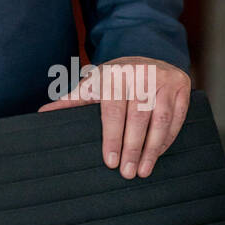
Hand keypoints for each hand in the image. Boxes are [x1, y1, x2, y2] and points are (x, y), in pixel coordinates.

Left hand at [38, 56, 190, 177]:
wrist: (146, 51)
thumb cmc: (115, 76)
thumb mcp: (93, 83)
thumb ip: (72, 100)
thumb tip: (43, 113)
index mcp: (115, 75)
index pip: (113, 111)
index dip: (113, 138)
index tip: (111, 162)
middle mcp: (141, 75)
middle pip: (138, 117)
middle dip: (133, 148)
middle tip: (128, 174)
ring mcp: (164, 79)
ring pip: (161, 119)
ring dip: (153, 148)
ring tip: (144, 170)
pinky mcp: (181, 86)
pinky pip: (177, 117)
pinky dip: (168, 138)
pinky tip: (159, 154)